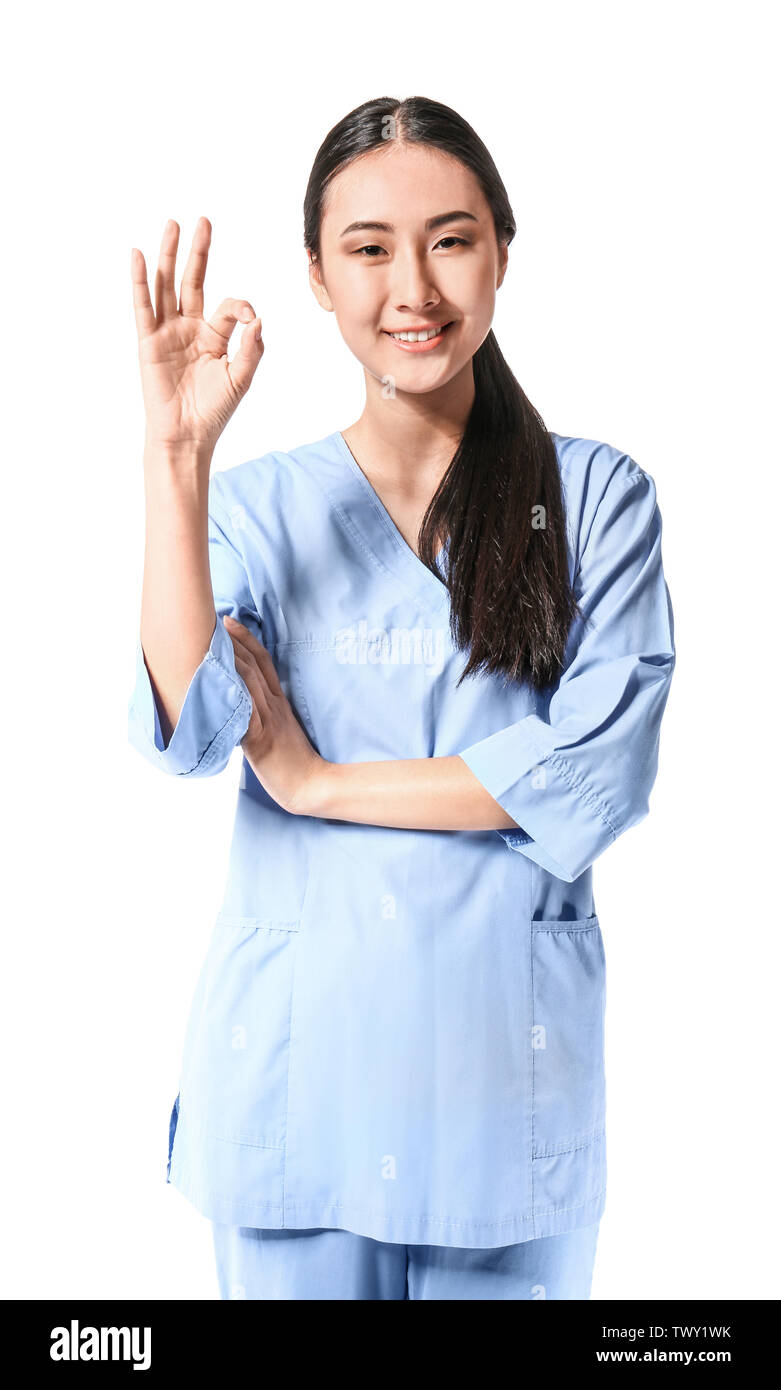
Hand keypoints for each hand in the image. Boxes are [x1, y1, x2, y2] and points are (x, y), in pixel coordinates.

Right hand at [131, 217, 263, 453]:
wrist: (188, 436)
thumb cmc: (214, 411)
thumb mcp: (241, 378)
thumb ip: (252, 348)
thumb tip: (258, 318)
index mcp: (214, 336)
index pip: (229, 307)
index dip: (242, 307)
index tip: (250, 318)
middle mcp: (189, 328)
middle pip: (193, 281)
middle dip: (198, 252)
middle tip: (202, 221)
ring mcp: (167, 332)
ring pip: (167, 286)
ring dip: (169, 256)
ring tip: (173, 225)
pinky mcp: (148, 342)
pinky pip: (143, 306)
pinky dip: (140, 281)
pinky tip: (139, 256)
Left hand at [223, 616, 326, 814]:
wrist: (311, 785)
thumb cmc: (293, 762)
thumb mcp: (281, 729)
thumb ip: (265, 711)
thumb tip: (241, 698)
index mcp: (279, 703)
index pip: (263, 662)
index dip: (246, 639)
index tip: (229, 620)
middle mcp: (274, 707)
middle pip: (252, 666)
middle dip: (231, 642)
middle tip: (211, 620)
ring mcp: (268, 722)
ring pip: (248, 684)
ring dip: (228, 661)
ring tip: (209, 642)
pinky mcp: (261, 742)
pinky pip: (246, 715)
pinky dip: (233, 698)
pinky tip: (218, 685)